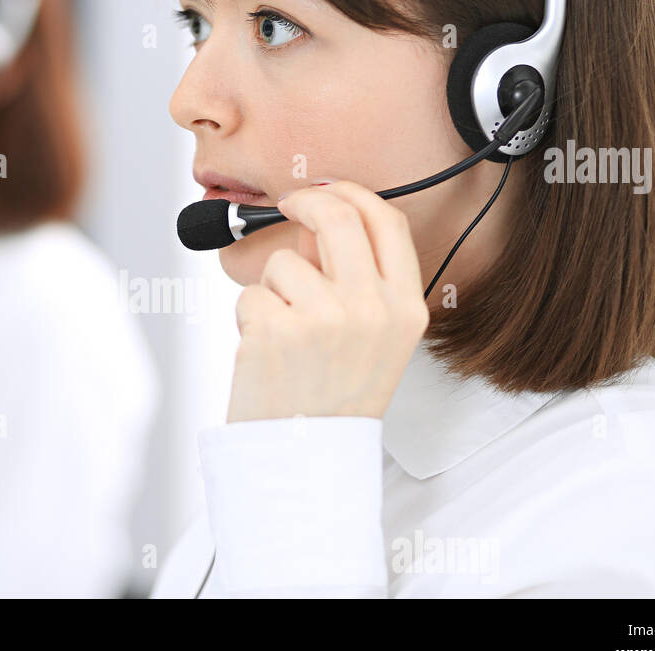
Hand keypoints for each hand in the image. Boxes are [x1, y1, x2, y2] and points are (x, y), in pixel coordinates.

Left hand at [226, 181, 428, 422]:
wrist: (308, 456)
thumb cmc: (336, 398)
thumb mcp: (378, 340)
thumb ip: (362, 282)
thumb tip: (321, 219)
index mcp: (405, 307)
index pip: (386, 221)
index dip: (352, 193)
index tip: (326, 191)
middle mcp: (371, 307)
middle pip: (335, 215)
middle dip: (304, 200)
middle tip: (286, 206)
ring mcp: (324, 317)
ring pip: (282, 263)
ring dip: (271, 291)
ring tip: (284, 337)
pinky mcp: (276, 329)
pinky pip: (250, 297)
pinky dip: (249, 321)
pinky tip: (267, 356)